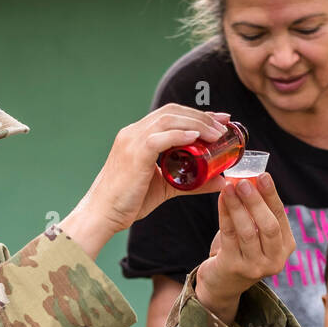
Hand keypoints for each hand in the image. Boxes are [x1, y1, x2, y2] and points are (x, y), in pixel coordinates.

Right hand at [61, 105, 232, 254]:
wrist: (102, 214)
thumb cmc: (129, 202)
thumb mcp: (166, 188)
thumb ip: (192, 183)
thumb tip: (220, 181)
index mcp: (138, 136)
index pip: (171, 115)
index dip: (197, 114)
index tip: (219, 120)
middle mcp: (134, 132)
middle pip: (172, 112)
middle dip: (202, 115)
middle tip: (225, 124)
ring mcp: (132, 140)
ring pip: (169, 120)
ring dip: (197, 123)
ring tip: (218, 134)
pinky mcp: (134, 154)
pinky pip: (160, 138)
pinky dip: (180, 135)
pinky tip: (198, 137)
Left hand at [194, 173, 296, 313]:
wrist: (223, 283)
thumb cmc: (241, 250)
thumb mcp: (256, 233)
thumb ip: (258, 212)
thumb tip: (250, 178)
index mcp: (286, 247)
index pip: (280, 217)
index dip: (271, 195)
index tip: (262, 175)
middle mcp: (275, 260)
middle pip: (269, 226)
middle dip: (256, 202)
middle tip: (244, 182)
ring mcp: (255, 267)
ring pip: (247, 231)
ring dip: (237, 206)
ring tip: (229, 187)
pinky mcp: (234, 267)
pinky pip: (229, 235)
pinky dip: (225, 214)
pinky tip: (221, 200)